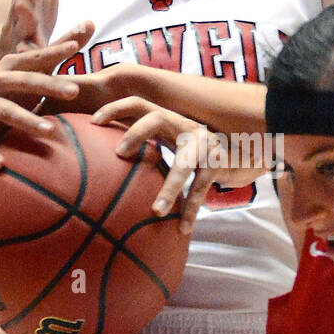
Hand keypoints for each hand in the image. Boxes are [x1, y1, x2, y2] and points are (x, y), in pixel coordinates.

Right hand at [0, 23, 93, 165]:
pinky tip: (0, 162)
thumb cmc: (20, 92)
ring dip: (27, 120)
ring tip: (49, 129)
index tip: (76, 46)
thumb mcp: (40, 70)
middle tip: (75, 91)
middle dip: (49, 85)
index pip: (36, 56)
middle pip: (24, 81)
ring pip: (6, 112)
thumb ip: (63, 47)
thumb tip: (92, 21)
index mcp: (11, 66)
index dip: (55, 50)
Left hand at [91, 96, 267, 231]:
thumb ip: (144, 144)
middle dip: (136, 133)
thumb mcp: (167, 140)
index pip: (138, 104)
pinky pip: (201, 190)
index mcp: (168, 119)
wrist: (240, 151)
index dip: (115, 108)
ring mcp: (203, 144)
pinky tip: (182, 229)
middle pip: (157, 118)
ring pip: (184, 164)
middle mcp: (185, 126)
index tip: (92, 121)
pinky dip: (190, 210)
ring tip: (156, 212)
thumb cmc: (189, 151)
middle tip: (119, 154)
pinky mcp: (216, 165)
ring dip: (170, 188)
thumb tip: (98, 159)